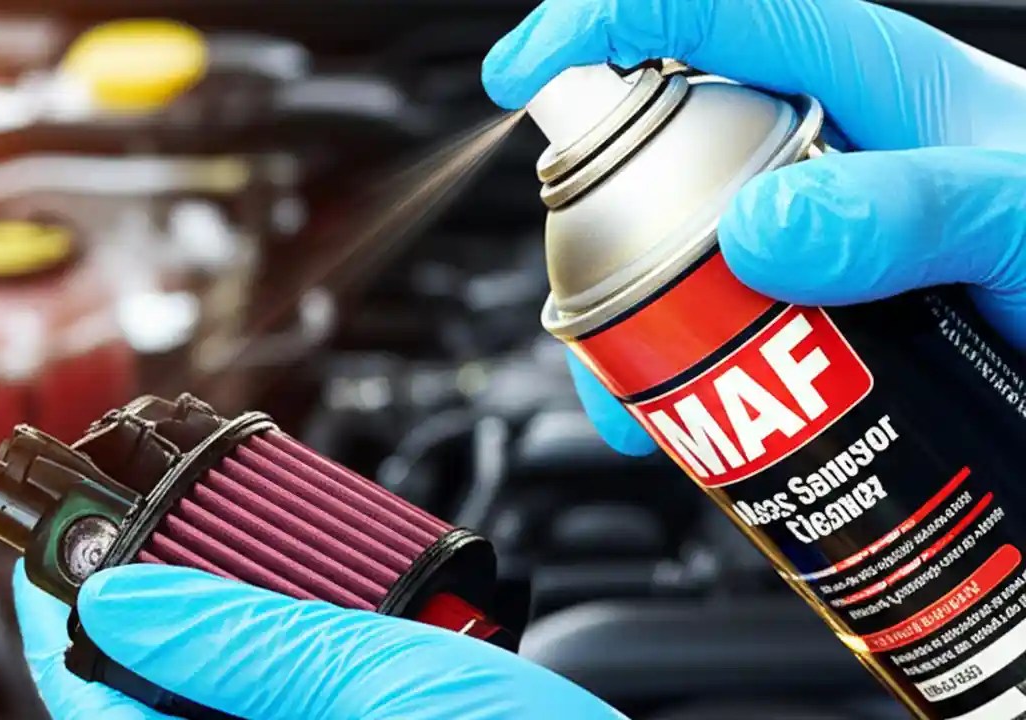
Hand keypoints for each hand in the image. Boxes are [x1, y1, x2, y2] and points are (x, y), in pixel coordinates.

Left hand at [13, 560, 622, 719]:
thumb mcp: (381, 686)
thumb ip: (250, 645)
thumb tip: (120, 596)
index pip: (98, 700)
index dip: (58, 608)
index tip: (48, 530)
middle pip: (153, 687)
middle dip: (132, 595)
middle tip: (123, 510)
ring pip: (218, 684)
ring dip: (202, 606)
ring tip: (190, 528)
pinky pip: (282, 687)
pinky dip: (269, 631)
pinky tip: (284, 584)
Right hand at [483, 0, 1025, 455]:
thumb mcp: (1024, 219)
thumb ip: (910, 209)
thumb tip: (759, 227)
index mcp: (862, 82)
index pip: (707, 10)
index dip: (598, 21)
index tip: (520, 72)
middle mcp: (818, 151)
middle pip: (660, 148)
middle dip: (597, 219)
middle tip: (591, 300)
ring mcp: (807, 235)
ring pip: (669, 251)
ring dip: (628, 328)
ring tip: (643, 405)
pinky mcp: (806, 309)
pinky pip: (706, 322)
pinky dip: (672, 375)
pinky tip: (687, 425)